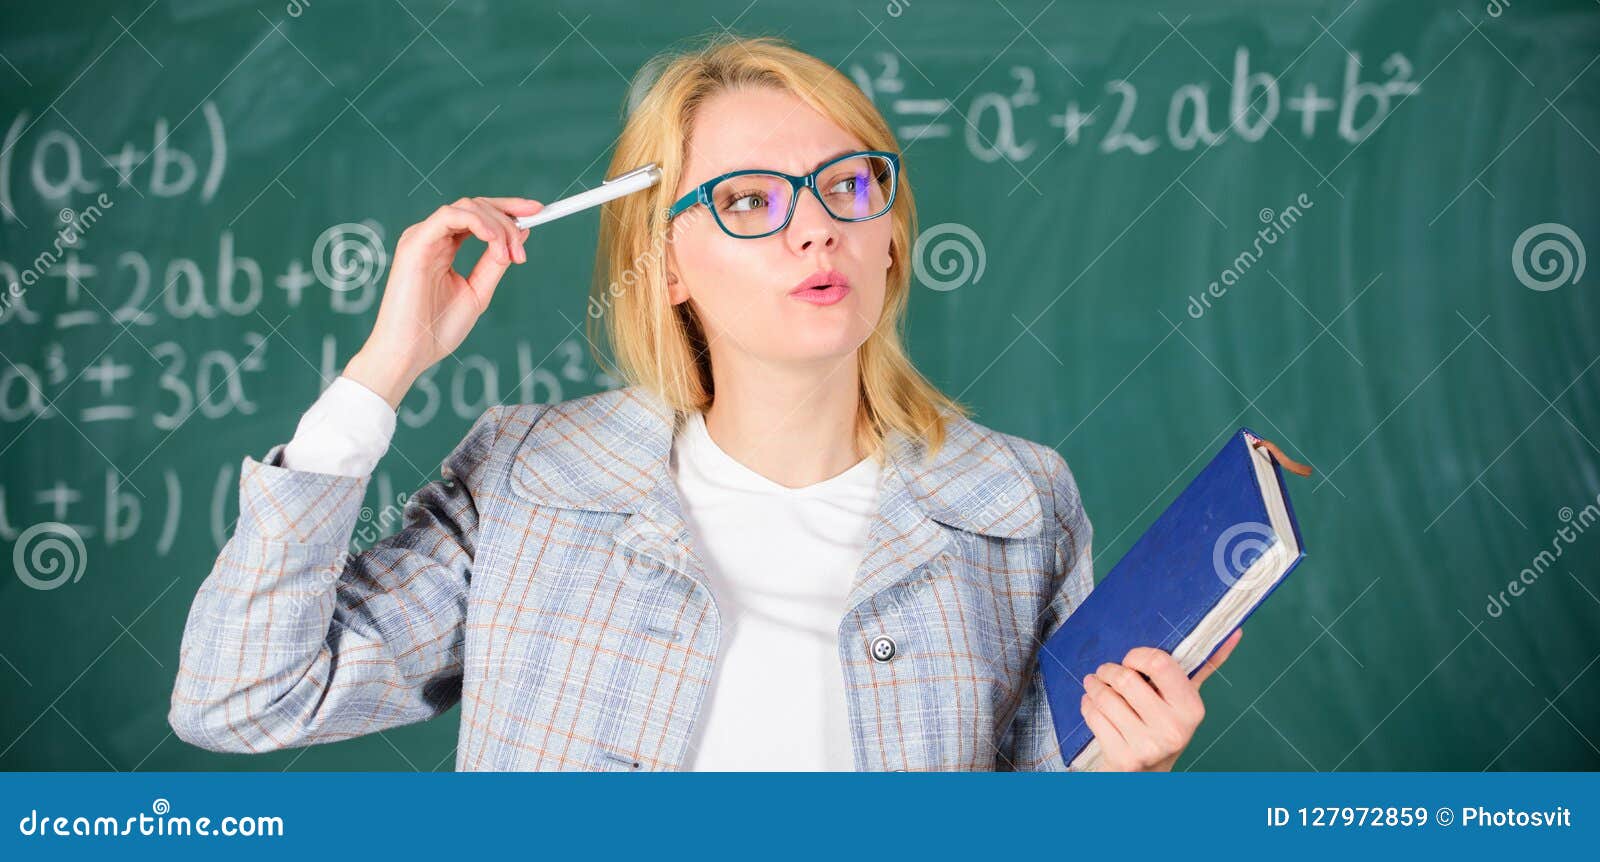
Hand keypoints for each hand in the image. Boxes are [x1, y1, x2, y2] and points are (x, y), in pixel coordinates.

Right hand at [344, 196, 542, 408]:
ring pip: (467, 207)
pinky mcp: (414, 243)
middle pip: (476, 206)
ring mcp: (421, 237)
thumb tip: (520, 233)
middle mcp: (431, 237)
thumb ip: (496, 263)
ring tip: (509, 255)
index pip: (478, 215)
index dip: (508, 208)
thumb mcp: (478, 291)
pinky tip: (494, 242)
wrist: (410, 352)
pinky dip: (477, 223)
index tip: (538, 210)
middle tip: (522, 252)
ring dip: (497, 226)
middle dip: (508, 220)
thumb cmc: (437, 329)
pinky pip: (449, 216)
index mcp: (443, 247)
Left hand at [1079, 627, 1242, 770]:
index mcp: (1192, 708)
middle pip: (1125, 678)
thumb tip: (1235, 631)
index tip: (1131, 660)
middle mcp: (1173, 730)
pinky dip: (1087, 704)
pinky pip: (1093, 716)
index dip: (1137, 656)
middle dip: (1109, 670)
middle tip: (1106, 671)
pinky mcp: (1123, 759)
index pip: (1158, 662)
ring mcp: (1147, 747)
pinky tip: (1093, 704)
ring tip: (1095, 684)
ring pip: (1105, 697)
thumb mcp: (1186, 698)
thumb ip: (1205, 664)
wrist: (1149, 775)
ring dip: (1094, 686)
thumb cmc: (1166, 725)